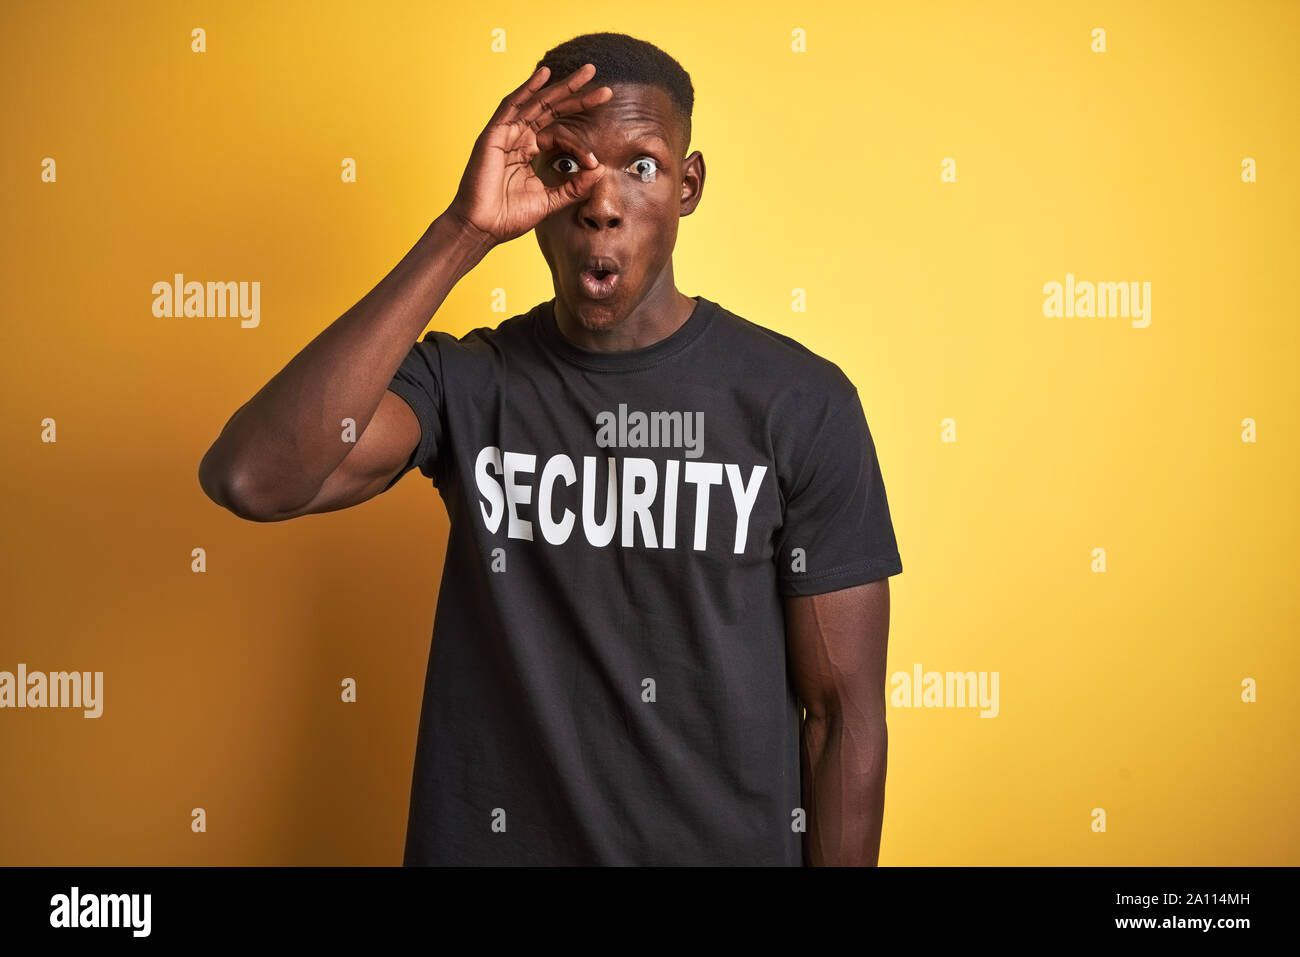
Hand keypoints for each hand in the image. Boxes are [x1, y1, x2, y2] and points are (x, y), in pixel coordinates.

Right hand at [445, 63, 612, 246]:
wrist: (482, 228)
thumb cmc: (508, 217)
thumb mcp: (550, 201)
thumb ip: (574, 187)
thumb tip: (600, 170)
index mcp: (528, 151)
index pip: (559, 133)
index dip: (579, 143)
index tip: (594, 161)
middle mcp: (518, 138)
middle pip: (551, 109)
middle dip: (577, 96)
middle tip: (605, 87)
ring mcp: (505, 134)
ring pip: (537, 102)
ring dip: (562, 86)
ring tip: (588, 73)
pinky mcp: (494, 135)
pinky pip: (512, 106)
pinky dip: (527, 89)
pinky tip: (544, 74)